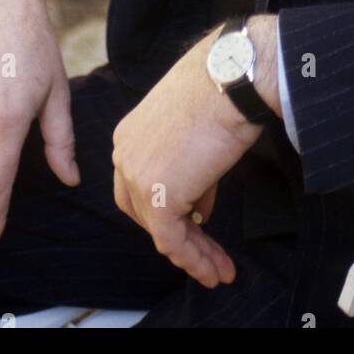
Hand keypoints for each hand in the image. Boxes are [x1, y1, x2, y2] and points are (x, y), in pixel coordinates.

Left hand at [111, 28, 267, 288]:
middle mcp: (124, 155)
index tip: (198, 221)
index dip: (166, 207)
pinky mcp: (158, 198)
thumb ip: (187, 171)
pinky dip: (194, 260)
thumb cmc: (219, 93)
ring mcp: (137, 177)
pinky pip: (173, 242)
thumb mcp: (192, 133)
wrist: (229, 82)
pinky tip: (213, 271)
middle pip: (141, 211)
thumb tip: (197, 208)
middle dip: (175, 234)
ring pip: (160, 231)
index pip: (138, 184)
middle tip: (206, 250)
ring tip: (219, 270)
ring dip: (193, 254)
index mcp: (128, 135)